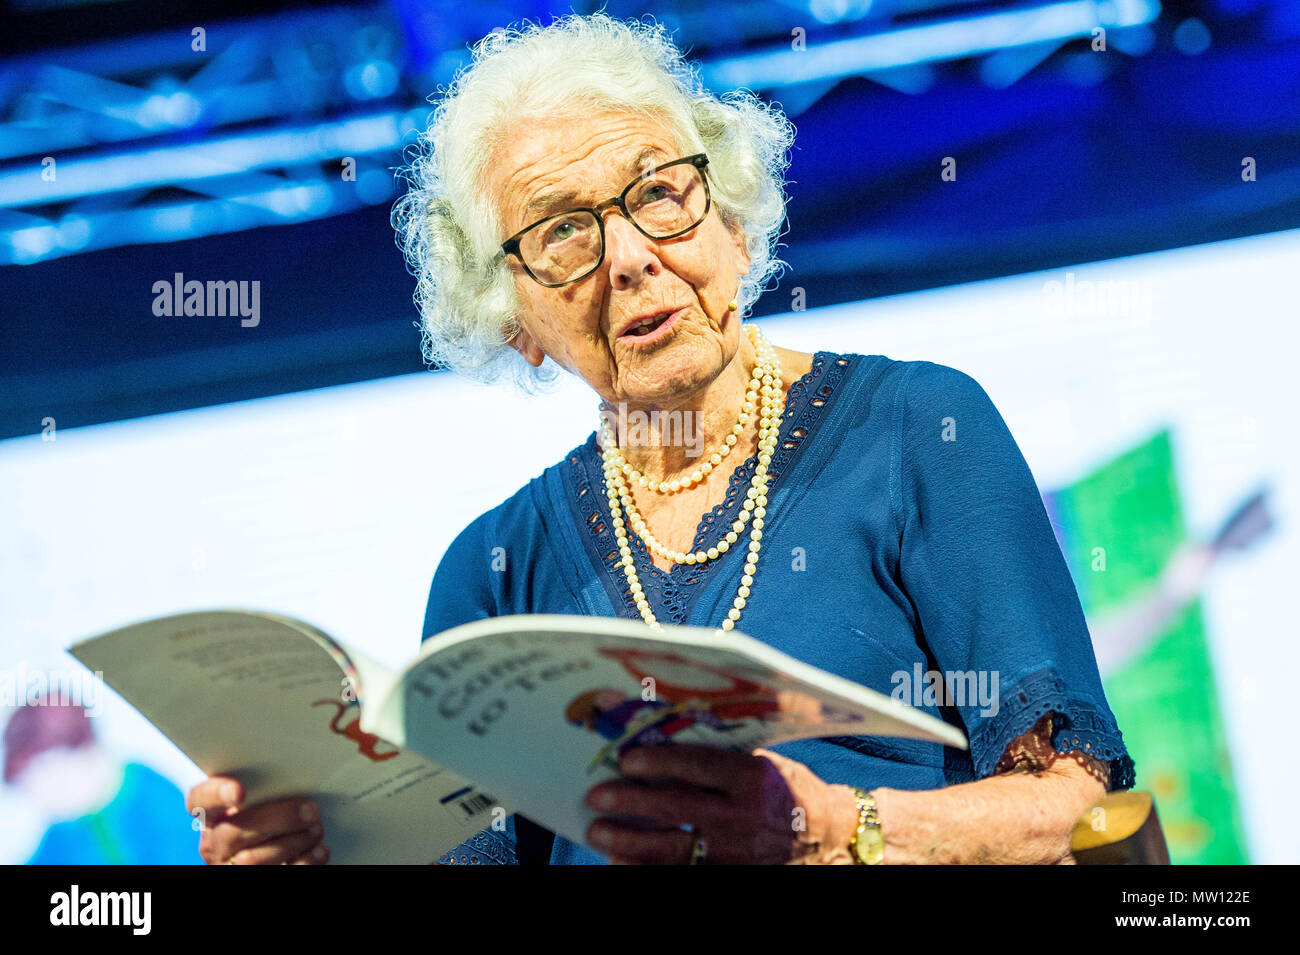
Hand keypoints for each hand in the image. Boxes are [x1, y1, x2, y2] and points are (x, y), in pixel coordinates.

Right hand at [187, 776, 328, 864]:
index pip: (198, 801)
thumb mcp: (264, 797)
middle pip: (233, 833)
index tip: (239, 791)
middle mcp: (215, 843)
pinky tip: (319, 849)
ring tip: (316, 827)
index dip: (214, 795)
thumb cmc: (274, 811)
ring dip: (293, 842)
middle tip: (310, 810)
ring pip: (252, 860)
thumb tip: (293, 764)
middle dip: (277, 820)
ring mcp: (231, 865)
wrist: (277, 843)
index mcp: (212, 815)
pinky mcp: (259, 877)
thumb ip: (266, 785)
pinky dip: (305, 861)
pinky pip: (281, 873)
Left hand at [583, 744, 858, 864]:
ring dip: (629, 842)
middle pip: (676, 810)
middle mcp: (744, 818)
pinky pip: (680, 876)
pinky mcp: (730, 877)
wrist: (828, 839)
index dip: (658, 763)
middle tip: (597, 797)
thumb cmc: (789, 792)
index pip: (698, 768)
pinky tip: (621, 862)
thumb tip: (661, 742)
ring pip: (672, 851)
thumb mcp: (763, 764)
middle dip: (630, 803)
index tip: (626, 759)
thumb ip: (720, 758)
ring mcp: (736, 854)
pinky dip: (645, 870)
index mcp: (753, 780)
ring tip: (599, 832)